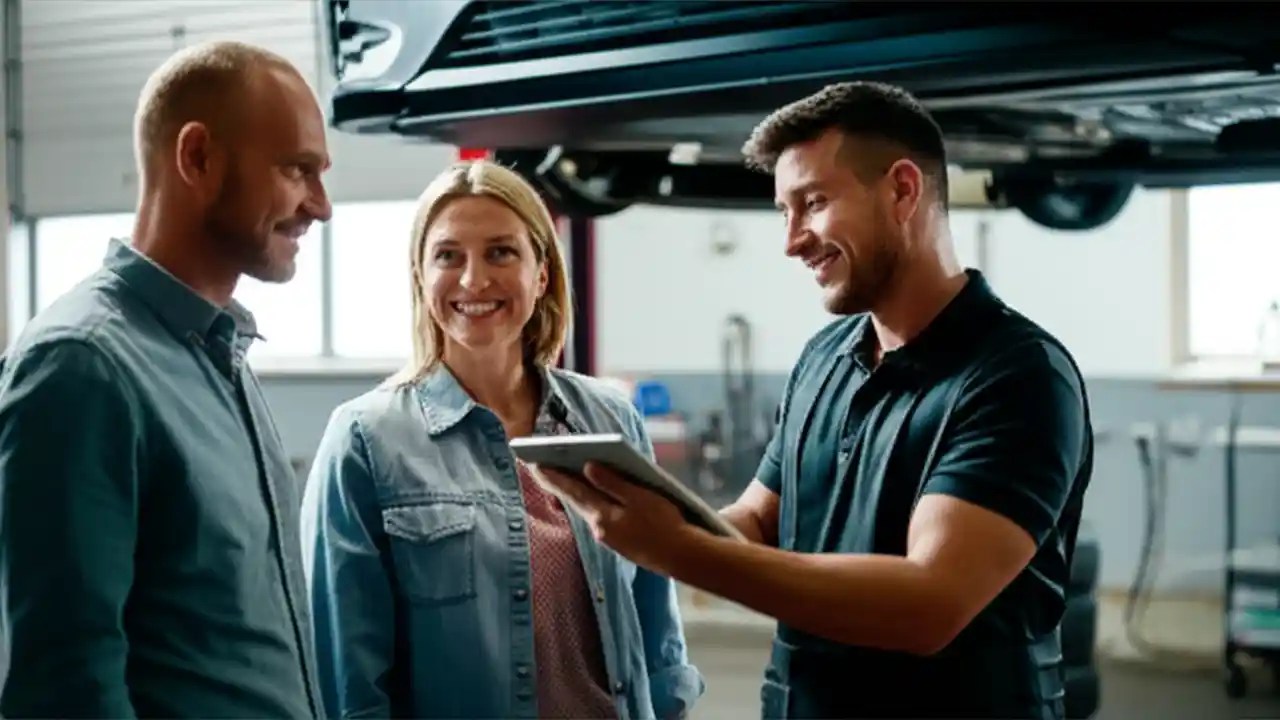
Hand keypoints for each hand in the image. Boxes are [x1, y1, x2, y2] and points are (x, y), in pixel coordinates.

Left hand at [530, 461, 698, 573]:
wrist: (682, 557)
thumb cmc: (666, 524)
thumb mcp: (641, 497)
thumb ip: (613, 483)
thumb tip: (588, 467)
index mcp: (603, 516)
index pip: (573, 491)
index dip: (554, 477)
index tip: (535, 464)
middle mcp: (600, 529)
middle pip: (576, 500)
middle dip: (559, 483)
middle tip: (540, 468)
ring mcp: (610, 538)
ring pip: (588, 509)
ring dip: (576, 493)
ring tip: (563, 477)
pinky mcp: (621, 543)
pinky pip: (600, 517)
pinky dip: (592, 503)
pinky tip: (592, 496)